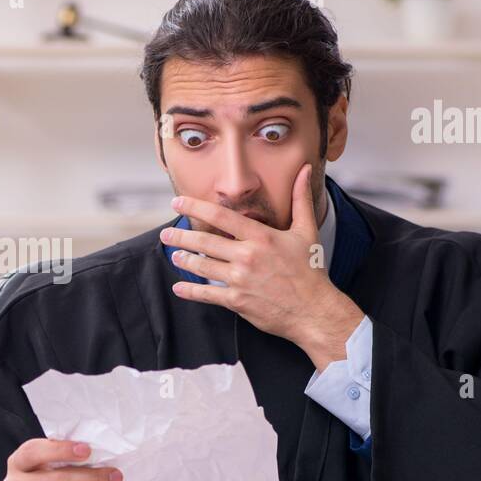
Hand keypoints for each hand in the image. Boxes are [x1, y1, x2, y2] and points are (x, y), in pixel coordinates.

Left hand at [160, 164, 363, 369]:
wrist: (314, 310)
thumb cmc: (311, 270)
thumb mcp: (307, 231)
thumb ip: (301, 199)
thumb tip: (305, 170)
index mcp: (261, 237)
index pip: (221, 216)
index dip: (195, 207)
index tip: (177, 202)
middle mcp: (247, 256)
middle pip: (204, 241)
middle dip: (181, 236)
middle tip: (166, 233)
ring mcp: (240, 279)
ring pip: (202, 266)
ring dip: (184, 260)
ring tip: (173, 255)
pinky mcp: (237, 301)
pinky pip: (207, 294)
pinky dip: (190, 291)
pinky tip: (179, 288)